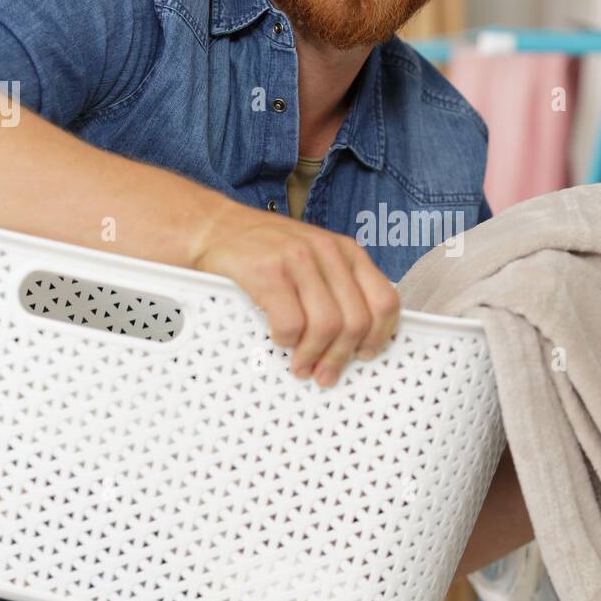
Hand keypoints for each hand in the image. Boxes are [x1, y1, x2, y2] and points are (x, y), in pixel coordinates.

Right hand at [191, 204, 400, 385]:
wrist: (216, 227)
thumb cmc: (266, 250)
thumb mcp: (313, 258)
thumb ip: (336, 287)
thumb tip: (356, 338)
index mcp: (347, 251)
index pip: (385, 299)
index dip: (380, 335)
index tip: (366, 355)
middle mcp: (328, 252)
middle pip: (356, 320)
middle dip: (342, 356)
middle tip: (326, 374)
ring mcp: (298, 259)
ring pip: (327, 326)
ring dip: (314, 355)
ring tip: (302, 367)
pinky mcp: (268, 271)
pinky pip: (291, 323)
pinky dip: (287, 341)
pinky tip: (279, 340)